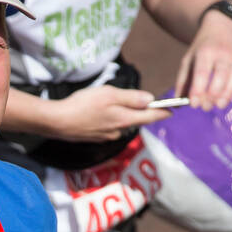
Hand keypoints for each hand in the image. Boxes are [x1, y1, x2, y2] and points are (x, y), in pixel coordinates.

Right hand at [51, 85, 172, 142]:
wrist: (57, 122)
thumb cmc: (83, 105)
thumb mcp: (110, 95)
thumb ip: (131, 98)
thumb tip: (151, 100)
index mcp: (124, 119)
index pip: (150, 116)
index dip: (163, 111)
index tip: (174, 109)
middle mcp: (118, 130)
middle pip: (136, 120)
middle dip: (143, 112)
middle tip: (148, 103)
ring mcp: (106, 136)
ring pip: (121, 124)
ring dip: (123, 115)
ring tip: (115, 104)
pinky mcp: (95, 137)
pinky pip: (109, 127)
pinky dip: (109, 120)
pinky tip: (99, 113)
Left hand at [174, 14, 231, 109]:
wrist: (220, 25)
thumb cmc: (202, 47)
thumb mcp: (188, 59)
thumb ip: (183, 81)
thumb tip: (178, 103)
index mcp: (206, 52)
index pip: (203, 72)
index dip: (198, 89)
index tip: (194, 104)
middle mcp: (223, 54)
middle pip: (221, 75)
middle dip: (214, 93)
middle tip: (207, 107)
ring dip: (230, 91)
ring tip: (221, 104)